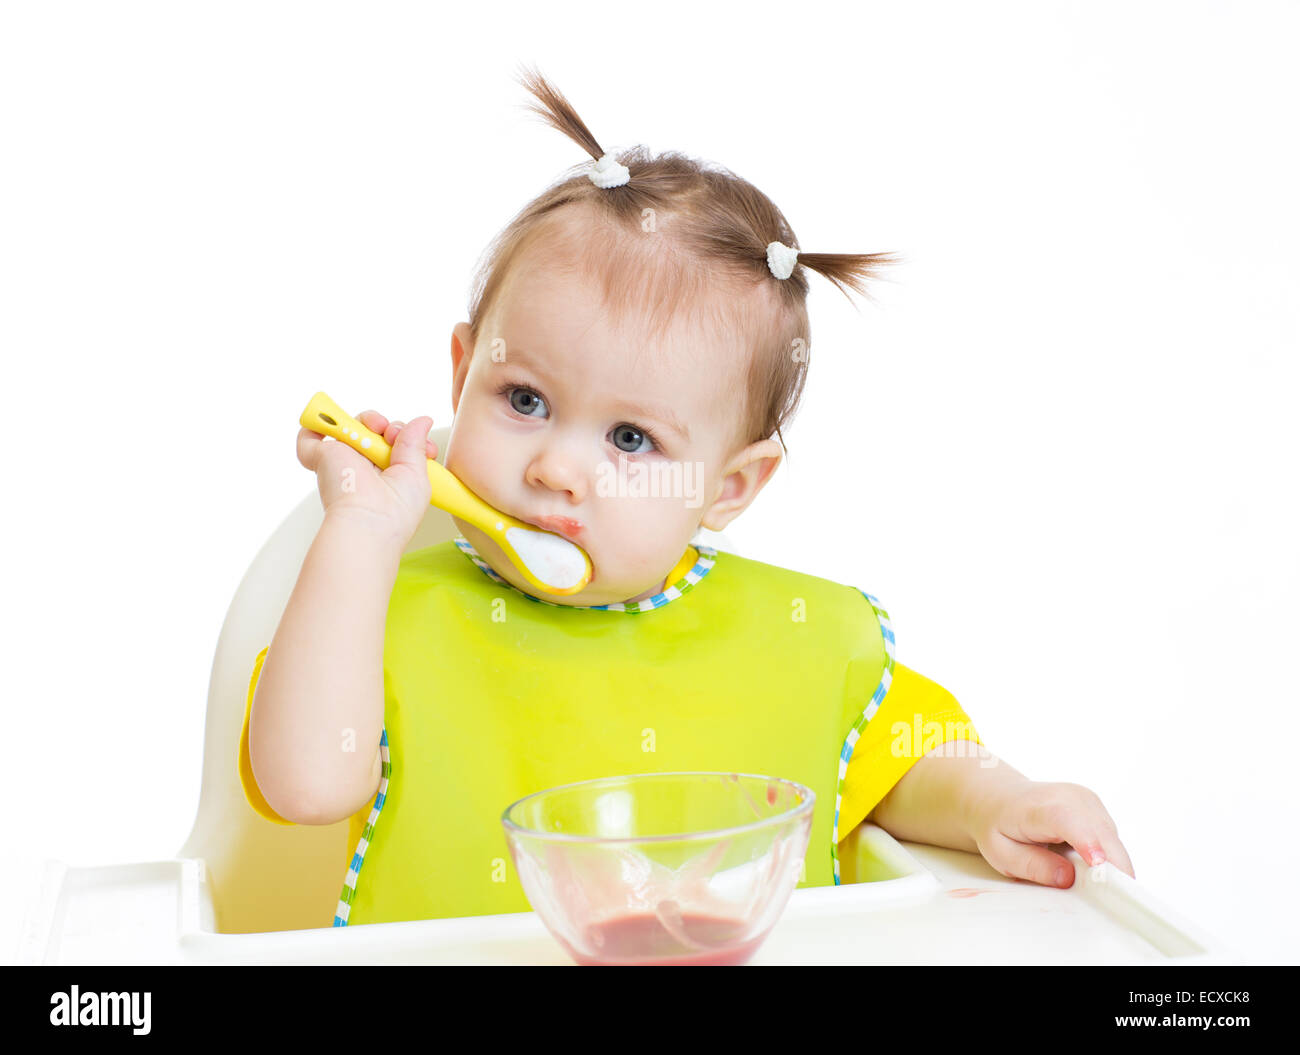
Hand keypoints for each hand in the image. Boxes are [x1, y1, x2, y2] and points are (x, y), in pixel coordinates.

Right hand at [297, 409, 439, 544]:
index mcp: (388, 477)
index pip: (397, 448)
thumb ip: (417, 446)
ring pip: (352, 428)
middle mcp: (365, 470)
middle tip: (394, 434)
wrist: (365, 521)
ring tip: (376, 428)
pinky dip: (317, 421)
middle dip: (390, 426)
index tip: (424, 446)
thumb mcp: (417, 475)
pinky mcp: (320, 457)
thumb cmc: (394, 512)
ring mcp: (342, 462)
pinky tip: (338, 421)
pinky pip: (310, 436)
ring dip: (368, 419)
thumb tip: (423, 420)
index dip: (410, 439)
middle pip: (375, 434)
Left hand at [966, 780, 1134, 888]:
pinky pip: (1111, 837)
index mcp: (1037, 808)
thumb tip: (1068, 878)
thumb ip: (1032, 866)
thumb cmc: (1000, 827)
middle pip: (1099, 832)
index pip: (1065, 820)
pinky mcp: (1096, 806)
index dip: (1085, 841)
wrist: (1001, 798)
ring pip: (1111, 837)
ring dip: (1110, 862)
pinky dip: (1108, 855)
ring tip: (1091, 880)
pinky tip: (1088, 861)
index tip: (1099, 864)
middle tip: (1112, 899)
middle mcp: (1067, 797)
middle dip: (1113, 866)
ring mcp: (1085, 799)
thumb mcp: (1002, 853)